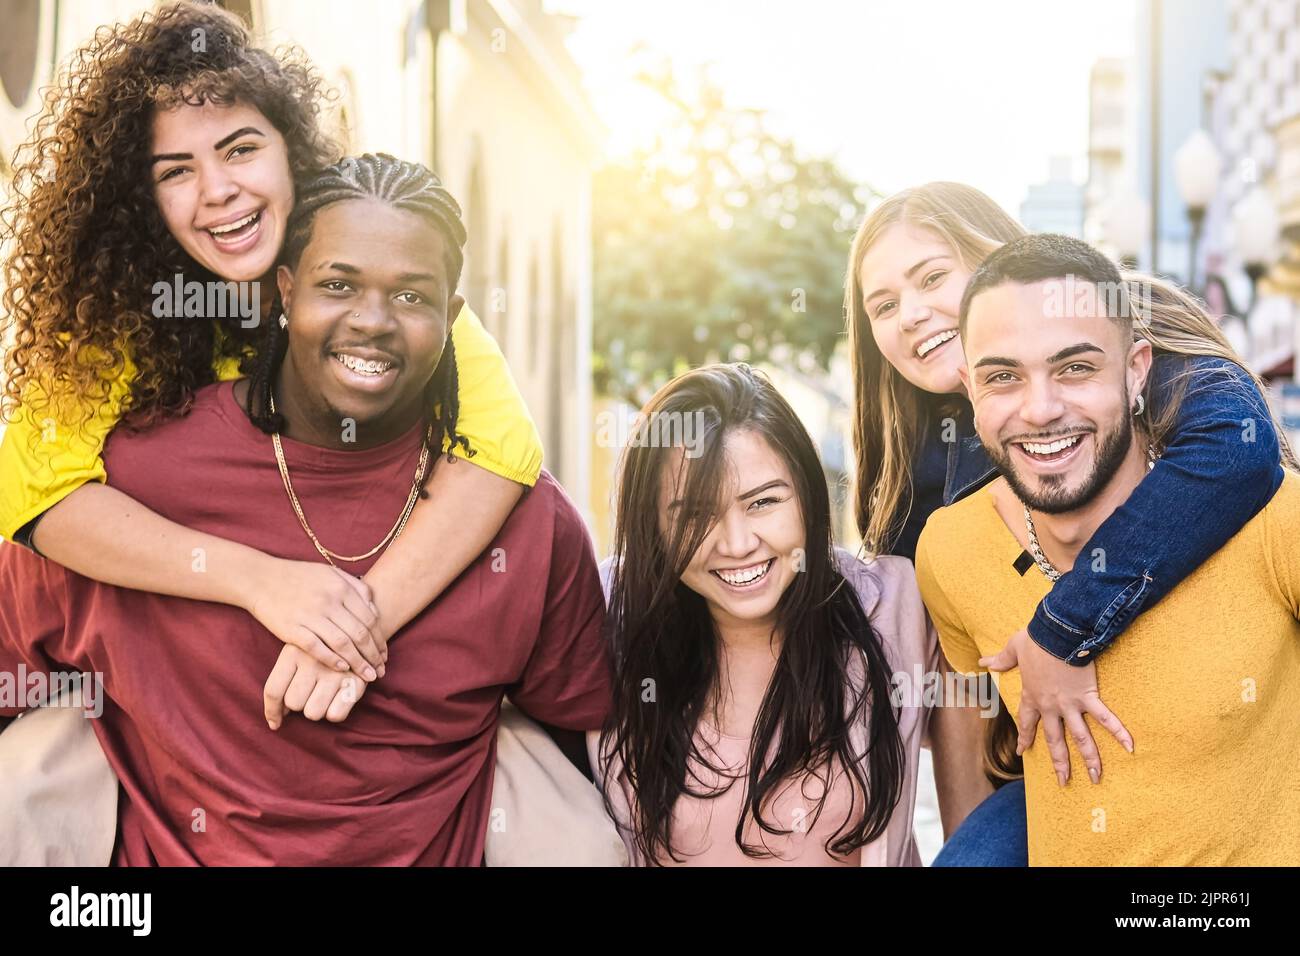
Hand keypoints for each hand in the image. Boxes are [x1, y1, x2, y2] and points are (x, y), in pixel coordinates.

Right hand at [244, 557, 387, 679]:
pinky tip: (343, 669)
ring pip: (342, 644)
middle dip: (373, 656)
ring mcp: (310, 615)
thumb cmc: (300, 577)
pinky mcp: (292, 629)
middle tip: (380, 671)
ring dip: (358, 663)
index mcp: (341, 587)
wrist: (261, 578)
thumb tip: (374, 608)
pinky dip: (332, 660)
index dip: (380, 640)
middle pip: (359, 634)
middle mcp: (328, 601)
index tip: (384, 655)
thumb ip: (355, 587)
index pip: (369, 619)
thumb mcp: (331, 573)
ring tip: (368, 676)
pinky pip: (317, 648)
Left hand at [263, 645, 369, 729]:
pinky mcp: (356, 681)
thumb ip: (282, 681)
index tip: (275, 723)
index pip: (274, 690)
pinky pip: (335, 715)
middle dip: (300, 704)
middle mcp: (313, 660)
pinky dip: (334, 713)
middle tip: (309, 693)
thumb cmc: (318, 650)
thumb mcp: (296, 654)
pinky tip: (337, 700)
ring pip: (313, 712)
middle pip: (293, 703)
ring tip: (323, 695)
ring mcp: (335, 671)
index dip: (271, 711)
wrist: (357, 631)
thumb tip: (276, 717)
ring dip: (316, 709)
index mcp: (293, 652)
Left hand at [980, 629, 1132, 785]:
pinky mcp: (1088, 697)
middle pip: (1054, 739)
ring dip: (1089, 758)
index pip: (1026, 722)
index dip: (1024, 737)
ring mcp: (1070, 704)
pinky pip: (1105, 718)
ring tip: (1095, 777)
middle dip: (1059, 762)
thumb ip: (1001, 659)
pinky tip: (1130, 747)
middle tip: (1063, 782)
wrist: (1058, 633)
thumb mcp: (1014, 649)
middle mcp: (1050, 706)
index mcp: (1032, 696)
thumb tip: (983, 662)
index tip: (1022, 751)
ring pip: (1079, 737)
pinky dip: (1118, 732)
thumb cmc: (1036, 639)